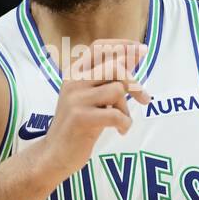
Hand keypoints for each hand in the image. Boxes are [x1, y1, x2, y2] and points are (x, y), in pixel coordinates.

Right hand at [34, 39, 151, 180]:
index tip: (141, 49)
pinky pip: (116, 114)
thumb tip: (134, 56)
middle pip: (113, 66)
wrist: (54, 154)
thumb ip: (108, 78)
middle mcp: (73, 81)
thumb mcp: (91, 97)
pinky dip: (125, 123)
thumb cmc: (78, 126)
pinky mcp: (80, 118)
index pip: (99, 47)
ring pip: (116, 90)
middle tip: (144, 99)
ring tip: (122, 122)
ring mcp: (75, 99)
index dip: (122, 45)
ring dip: (126, 109)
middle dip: (134, 82)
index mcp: (74, 73)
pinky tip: (120, 131)